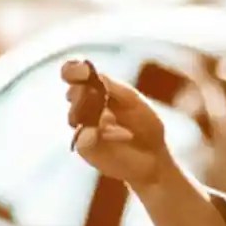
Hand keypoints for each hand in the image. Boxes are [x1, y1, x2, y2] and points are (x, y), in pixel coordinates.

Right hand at [61, 59, 171, 187]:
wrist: (154, 156)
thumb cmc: (144, 125)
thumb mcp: (132, 100)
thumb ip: (112, 87)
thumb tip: (92, 78)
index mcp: (93, 89)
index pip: (73, 74)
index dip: (72, 70)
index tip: (80, 70)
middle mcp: (83, 107)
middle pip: (73, 93)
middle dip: (85, 92)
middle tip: (101, 96)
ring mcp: (82, 127)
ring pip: (75, 115)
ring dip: (95, 114)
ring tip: (116, 119)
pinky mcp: (84, 147)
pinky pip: (85, 136)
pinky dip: (103, 133)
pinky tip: (123, 134)